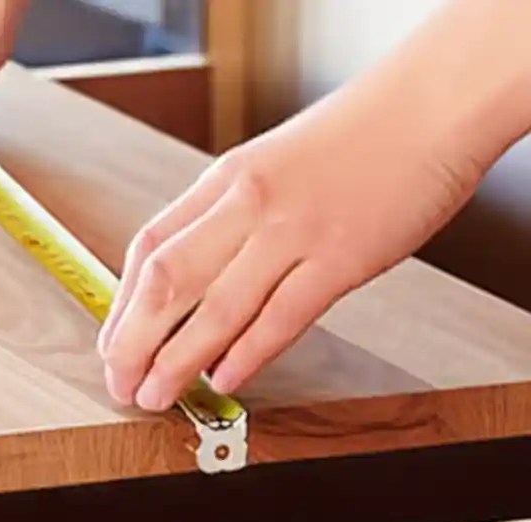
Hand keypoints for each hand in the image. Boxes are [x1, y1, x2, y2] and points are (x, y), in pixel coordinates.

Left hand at [97, 84, 489, 412]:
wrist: (430, 105)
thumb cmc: (356, 138)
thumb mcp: (268, 165)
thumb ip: (229, 217)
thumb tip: (192, 281)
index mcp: (222, 180)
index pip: (148, 250)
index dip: (121, 306)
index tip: (111, 344)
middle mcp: (246, 204)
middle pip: (166, 283)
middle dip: (133, 343)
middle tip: (121, 382)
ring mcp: (292, 231)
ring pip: (215, 310)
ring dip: (177, 362)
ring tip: (156, 394)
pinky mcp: (342, 258)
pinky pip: (281, 317)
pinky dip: (246, 355)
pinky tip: (224, 381)